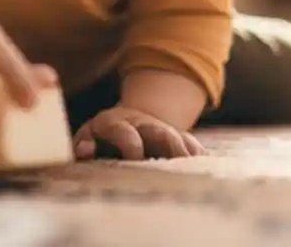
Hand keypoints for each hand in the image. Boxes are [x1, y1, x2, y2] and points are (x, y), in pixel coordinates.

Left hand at [73, 106, 205, 160]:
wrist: (128, 121)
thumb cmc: (99, 139)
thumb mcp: (86, 137)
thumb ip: (83, 145)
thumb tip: (85, 151)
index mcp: (114, 122)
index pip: (123, 131)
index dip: (130, 143)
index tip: (136, 158)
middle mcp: (141, 123)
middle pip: (160, 131)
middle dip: (170, 145)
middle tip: (178, 163)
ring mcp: (161, 129)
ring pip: (179, 138)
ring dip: (188, 154)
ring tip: (198, 169)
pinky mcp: (177, 138)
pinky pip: (192, 145)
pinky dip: (199, 156)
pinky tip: (207, 168)